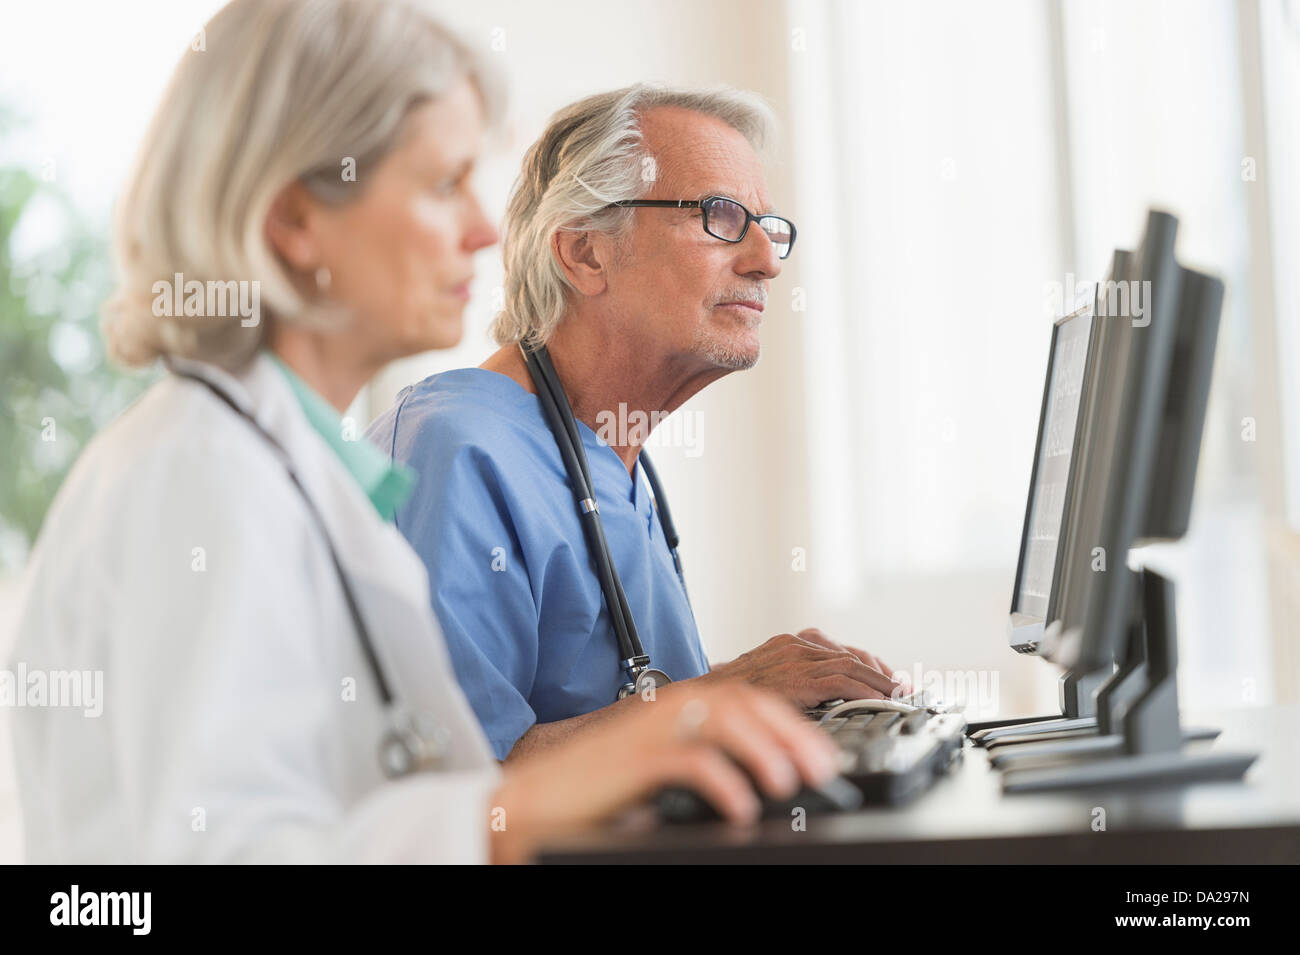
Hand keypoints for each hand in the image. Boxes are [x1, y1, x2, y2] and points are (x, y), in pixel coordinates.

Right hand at [488, 683, 838, 863]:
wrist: (537, 800)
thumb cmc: (601, 787)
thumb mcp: (666, 764)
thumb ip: (709, 756)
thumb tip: (769, 774)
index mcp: (680, 704)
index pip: (752, 699)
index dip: (794, 724)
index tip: (825, 755)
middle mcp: (669, 708)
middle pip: (746, 704)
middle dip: (792, 734)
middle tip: (822, 769)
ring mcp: (651, 731)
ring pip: (722, 721)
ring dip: (763, 749)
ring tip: (789, 782)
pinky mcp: (633, 761)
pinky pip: (687, 763)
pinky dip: (721, 782)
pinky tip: (741, 808)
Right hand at [705, 627, 905, 707]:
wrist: (703, 698)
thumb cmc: (731, 695)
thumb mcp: (766, 680)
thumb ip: (792, 681)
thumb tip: (820, 698)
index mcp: (790, 643)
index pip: (839, 650)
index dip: (869, 664)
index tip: (888, 678)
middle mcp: (795, 644)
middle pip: (850, 654)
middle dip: (880, 672)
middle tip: (901, 688)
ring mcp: (796, 658)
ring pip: (851, 664)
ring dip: (880, 681)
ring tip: (898, 695)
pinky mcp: (798, 676)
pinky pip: (842, 681)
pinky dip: (866, 691)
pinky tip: (879, 702)